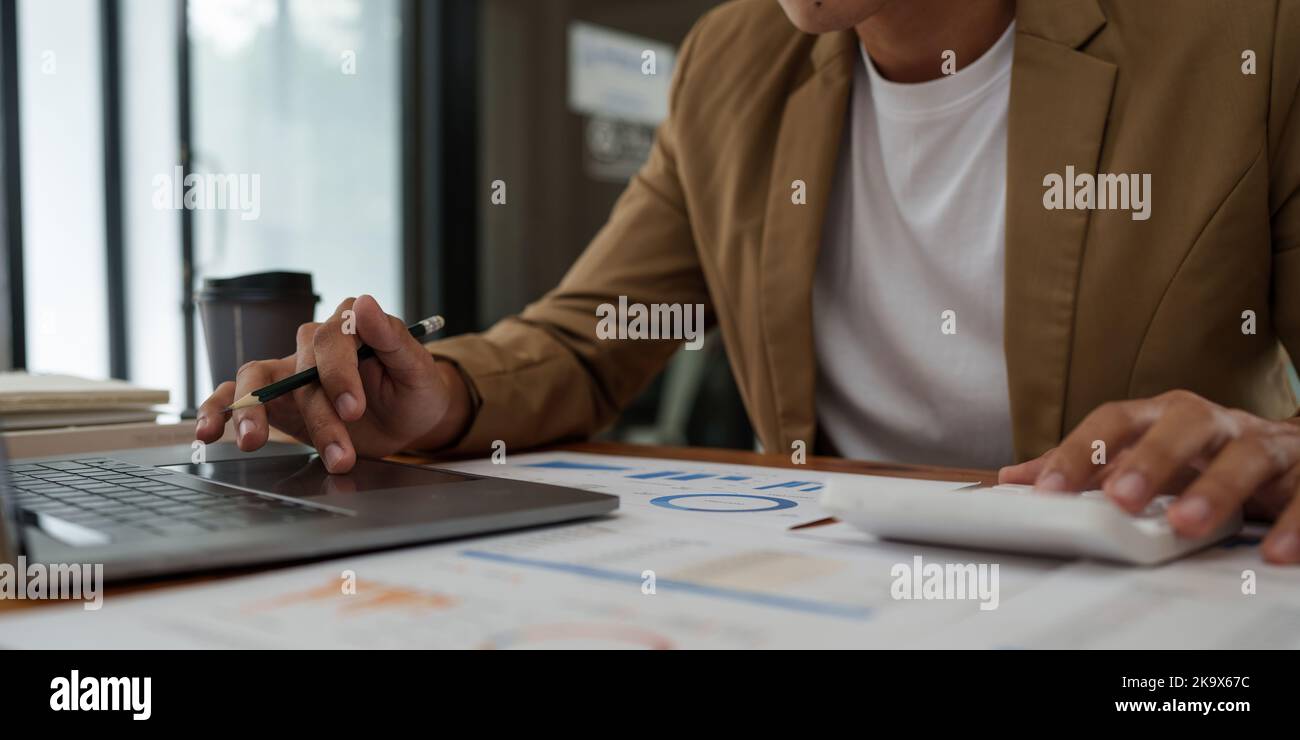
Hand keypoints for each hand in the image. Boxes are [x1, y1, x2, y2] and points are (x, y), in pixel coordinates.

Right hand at [195, 295, 471, 472]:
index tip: (353, 409)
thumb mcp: (418, 368)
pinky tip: (208, 432)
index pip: (331, 337)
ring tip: (251, 442)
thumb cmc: (414, 390)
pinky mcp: (274, 399)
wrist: (407, 421)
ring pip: (258, 381)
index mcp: (349, 326)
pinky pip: (235, 398)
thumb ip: (392, 337)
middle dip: (316, 414)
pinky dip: (218, 411)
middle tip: (337, 451)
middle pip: (300, 370)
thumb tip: (365, 301)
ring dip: (253, 413)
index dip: (339, 373)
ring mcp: (289, 371)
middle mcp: (314, 344)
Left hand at [998, 390, 1299, 563]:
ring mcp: (1263, 443)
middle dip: (1150, 459)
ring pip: (1245, 455)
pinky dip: (1292, 521)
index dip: (1081, 450)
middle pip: (1181, 425)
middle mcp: (1213, 422)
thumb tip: (1013, 477)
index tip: (1047, 490)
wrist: (1286, 454)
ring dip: (1216, 489)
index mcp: (1163, 415)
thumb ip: (1086, 466)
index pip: (1115, 420)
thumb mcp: (1142, 455)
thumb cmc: (1204, 455)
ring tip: (1186, 524)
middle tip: (1120, 498)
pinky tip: (1272, 550)